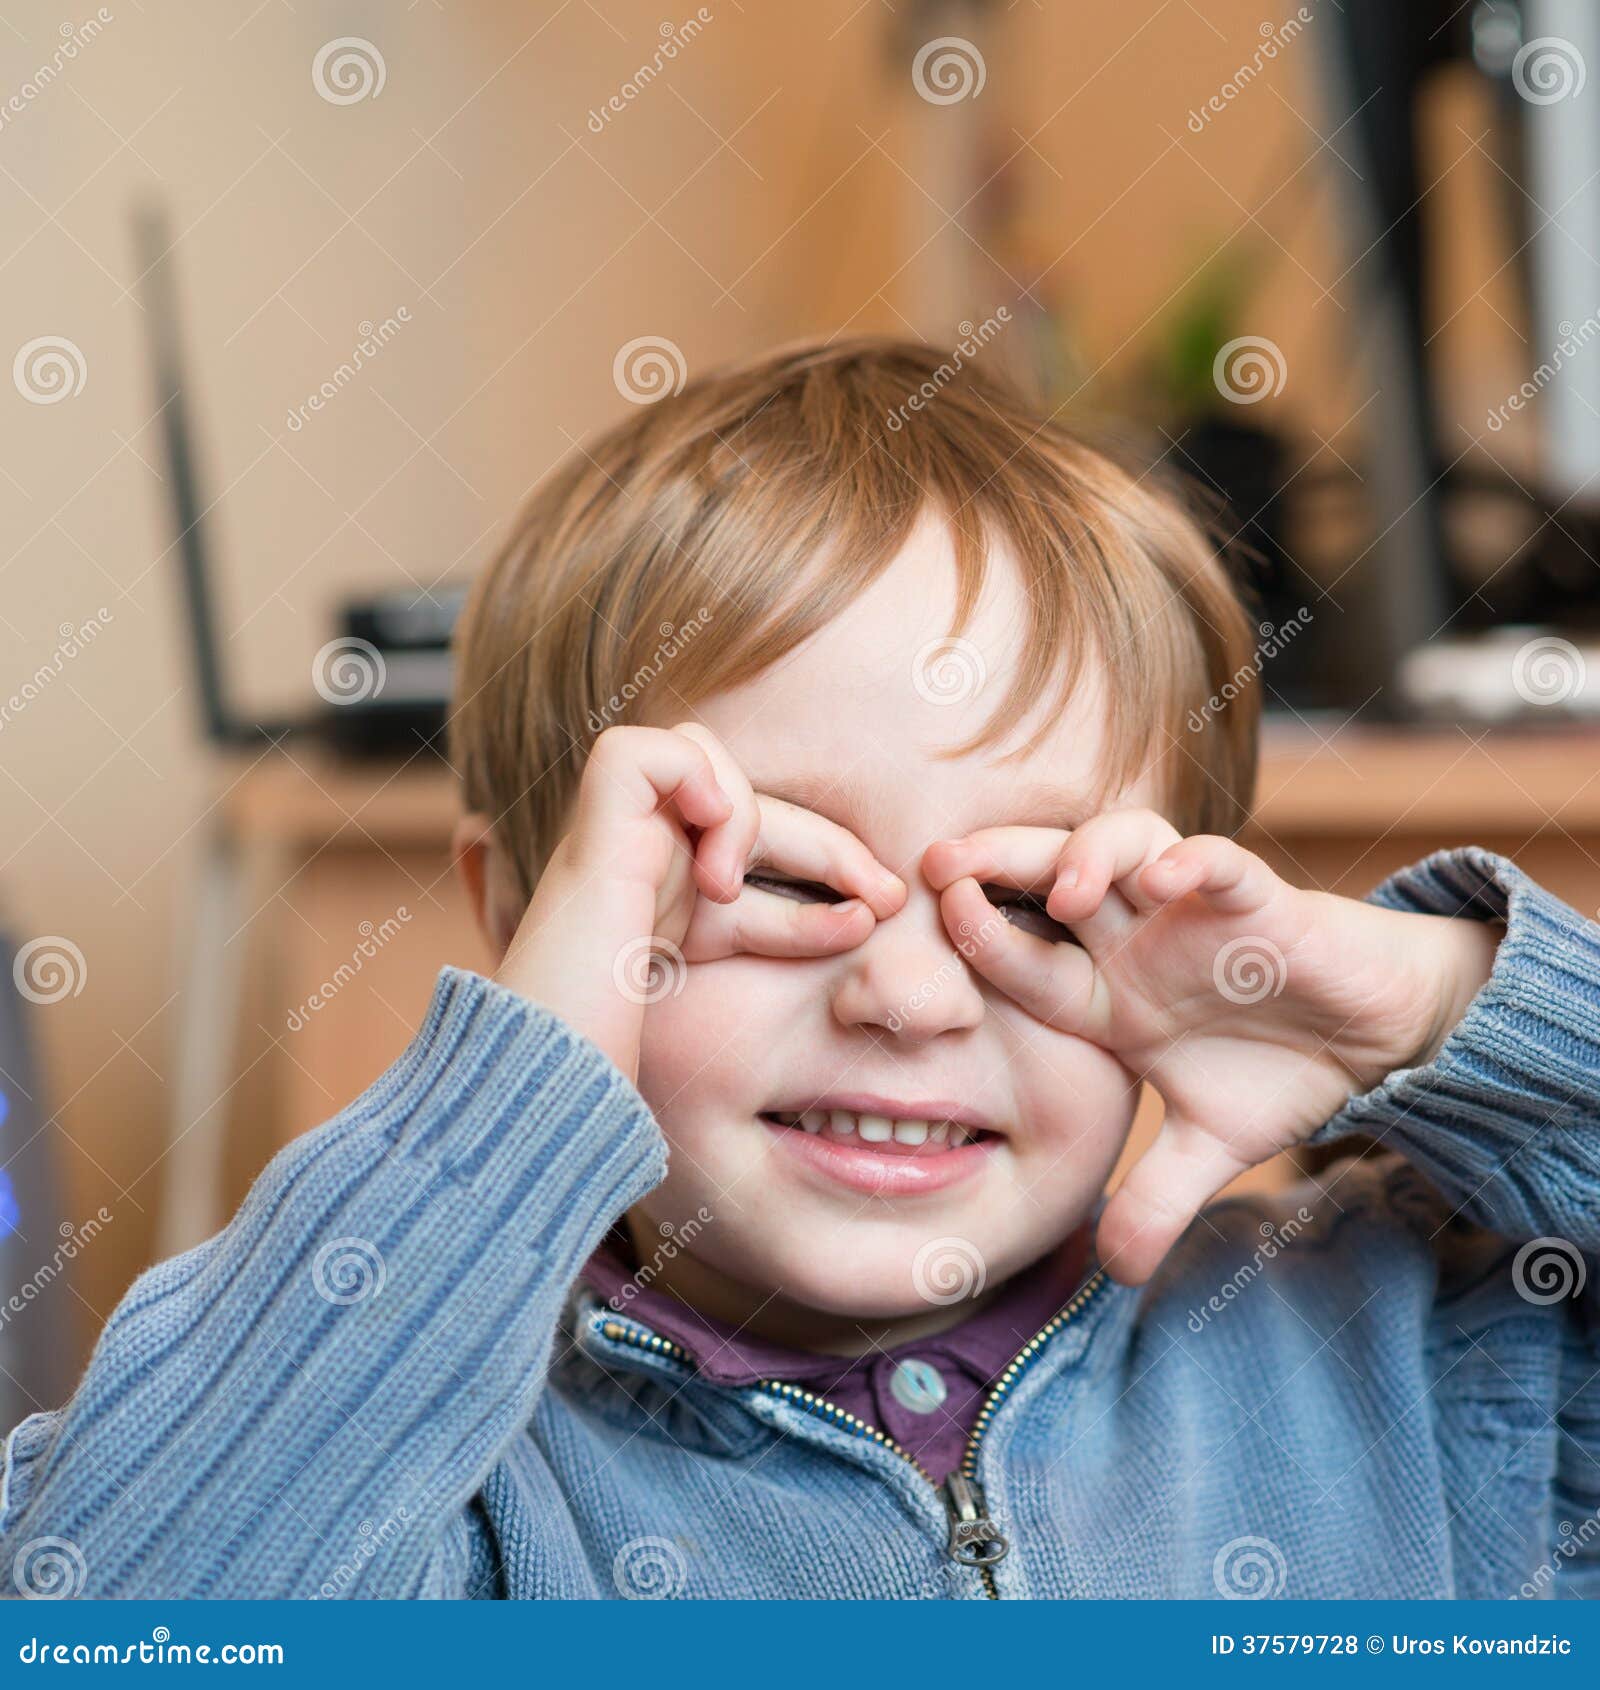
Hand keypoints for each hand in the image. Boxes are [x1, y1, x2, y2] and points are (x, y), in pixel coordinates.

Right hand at [493, 724, 904, 1082]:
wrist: (552, 1062)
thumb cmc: (629, 1041)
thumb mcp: (732, 973)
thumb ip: (785, 930)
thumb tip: (865, 917)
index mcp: (669, 894)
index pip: (763, 850)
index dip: (829, 869)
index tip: (880, 911)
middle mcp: (644, 854)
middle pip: (747, 803)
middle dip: (827, 845)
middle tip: (884, 897)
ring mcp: (616, 834)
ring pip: (698, 752)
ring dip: (744, 815)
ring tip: (728, 890)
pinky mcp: (593, 823)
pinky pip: (649, 752)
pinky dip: (690, 780)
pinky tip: (709, 855)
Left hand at [923, 811, 1499, 1284]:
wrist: (1375, 1040)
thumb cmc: (1282, 1072)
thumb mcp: (1211, 1149)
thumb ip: (1157, 1200)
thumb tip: (1118, 1274)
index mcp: (1108, 994)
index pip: (1026, 962)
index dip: (980, 943)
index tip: (928, 932)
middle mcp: (1136, 941)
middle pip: (1051, 879)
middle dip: (998, 862)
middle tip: (939, 861)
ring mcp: (1191, 914)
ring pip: (1125, 846)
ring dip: (1089, 856)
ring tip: (1067, 892)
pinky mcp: (1257, 900)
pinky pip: (1217, 863)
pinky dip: (1191, 864)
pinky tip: (1164, 878)